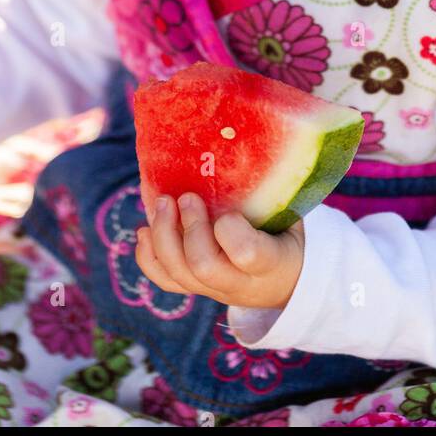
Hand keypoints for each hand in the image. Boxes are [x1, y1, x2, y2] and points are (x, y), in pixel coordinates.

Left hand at [135, 192, 304, 309]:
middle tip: (187, 196)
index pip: (247, 254)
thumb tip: (253, 146)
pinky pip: (165, 281)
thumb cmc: (286, 234)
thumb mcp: (291, 216)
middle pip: (203, 265)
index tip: (230, 209)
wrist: (282, 281)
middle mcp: (239, 283)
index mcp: (271, 262)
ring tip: (162, 203)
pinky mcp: (195, 289)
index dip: (231, 230)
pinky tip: (145, 231)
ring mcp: (214, 289)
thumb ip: (272, 193)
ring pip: (178, 274)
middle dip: (189, 227)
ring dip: (163, 235)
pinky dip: (148, 257)